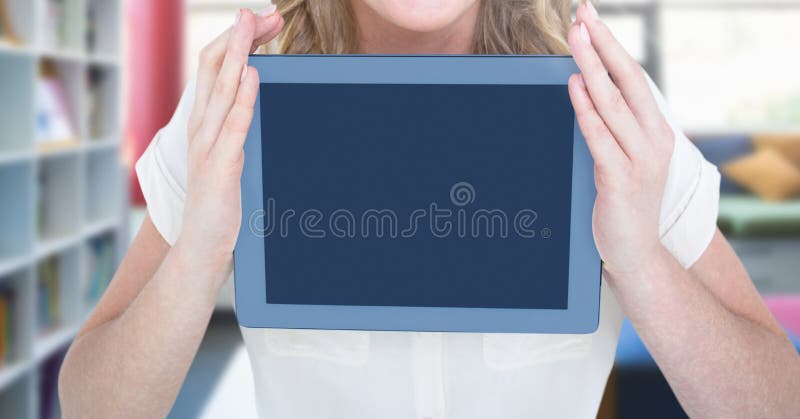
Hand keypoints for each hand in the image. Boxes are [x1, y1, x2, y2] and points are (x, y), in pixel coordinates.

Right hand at [176, 8, 283, 280]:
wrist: (201, 247)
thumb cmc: (218, 203)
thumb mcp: (226, 159)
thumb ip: (237, 131)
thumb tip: (256, 104)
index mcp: (202, 125)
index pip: (214, 71)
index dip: (235, 43)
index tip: (260, 22)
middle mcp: (200, 130)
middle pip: (215, 71)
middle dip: (238, 37)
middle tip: (261, 11)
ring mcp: (207, 147)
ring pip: (221, 91)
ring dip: (238, 55)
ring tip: (251, 25)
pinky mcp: (220, 168)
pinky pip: (233, 127)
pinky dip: (242, 99)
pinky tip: (253, 75)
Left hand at [567, 2, 674, 280]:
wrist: (637, 253)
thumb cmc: (625, 204)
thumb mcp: (626, 160)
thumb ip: (612, 128)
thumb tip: (587, 88)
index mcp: (656, 131)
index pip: (633, 78)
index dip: (612, 46)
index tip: (592, 18)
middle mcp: (653, 140)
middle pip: (626, 81)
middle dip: (602, 44)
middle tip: (582, 13)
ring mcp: (640, 160)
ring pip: (613, 103)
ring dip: (592, 67)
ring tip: (575, 37)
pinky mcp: (621, 179)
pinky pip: (601, 136)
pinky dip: (587, 109)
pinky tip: (576, 86)